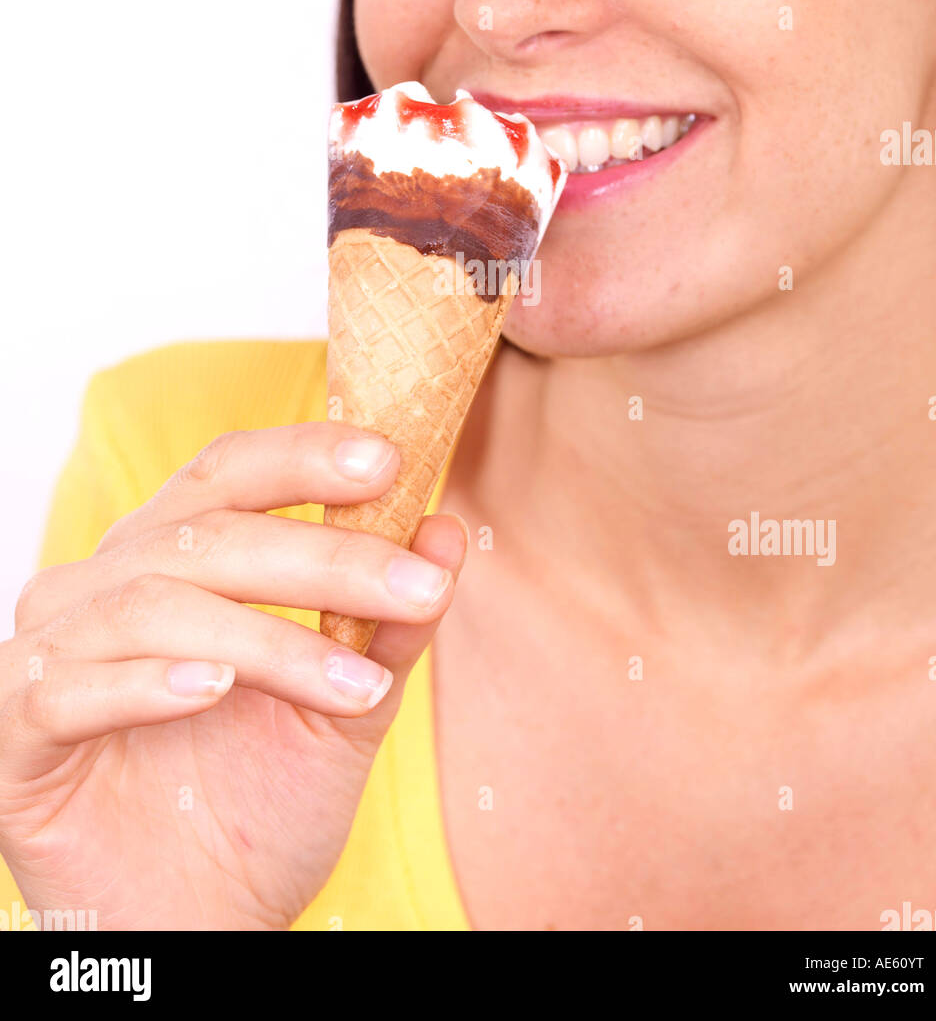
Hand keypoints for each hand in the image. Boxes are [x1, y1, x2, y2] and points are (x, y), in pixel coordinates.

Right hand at [0, 422, 465, 929]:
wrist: (200, 922)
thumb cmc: (263, 801)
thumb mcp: (345, 706)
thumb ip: (388, 624)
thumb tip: (448, 529)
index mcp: (170, 556)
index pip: (228, 474)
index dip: (301, 456)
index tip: (389, 462)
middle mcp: (102, 586)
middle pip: (207, 534)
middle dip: (324, 556)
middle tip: (417, 587)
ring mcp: (50, 653)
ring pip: (152, 605)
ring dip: (267, 640)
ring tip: (356, 689)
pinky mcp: (13, 732)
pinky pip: (70, 688)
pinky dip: (147, 683)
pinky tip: (215, 691)